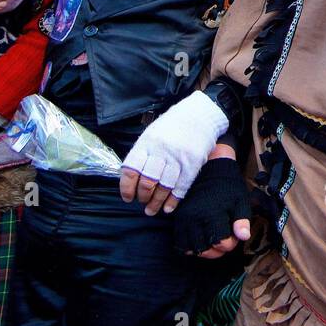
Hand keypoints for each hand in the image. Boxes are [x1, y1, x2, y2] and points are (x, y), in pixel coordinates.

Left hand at [120, 90, 228, 213]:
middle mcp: (161, 151)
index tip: (127, 197)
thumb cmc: (172, 126)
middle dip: (143, 197)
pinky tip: (168, 208)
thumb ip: (142, 154)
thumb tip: (132, 178)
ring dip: (156, 202)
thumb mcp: (152, 134)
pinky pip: (181, 186)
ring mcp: (178, 157)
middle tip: (142, 203)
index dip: (127, 187)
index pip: (131, 169)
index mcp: (146, 143)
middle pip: (147, 181)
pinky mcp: (193, 163)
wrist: (198, 115)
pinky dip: (173, 200)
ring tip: (152, 210)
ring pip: (164, 187)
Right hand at [172, 156, 251, 257]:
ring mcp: (185, 220)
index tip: (234, 235)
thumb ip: (242, 220)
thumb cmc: (227, 186)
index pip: (221, 244)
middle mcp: (196, 219)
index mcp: (213, 214)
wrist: (208, 169)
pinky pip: (180, 242)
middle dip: (217, 250)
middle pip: (205, 250)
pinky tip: (200, 239)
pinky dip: (189, 246)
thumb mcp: (240, 200)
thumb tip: (244, 237)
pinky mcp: (178, 219)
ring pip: (191, 248)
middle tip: (224, 239)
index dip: (231, 244)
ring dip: (203, 250)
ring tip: (212, 241)